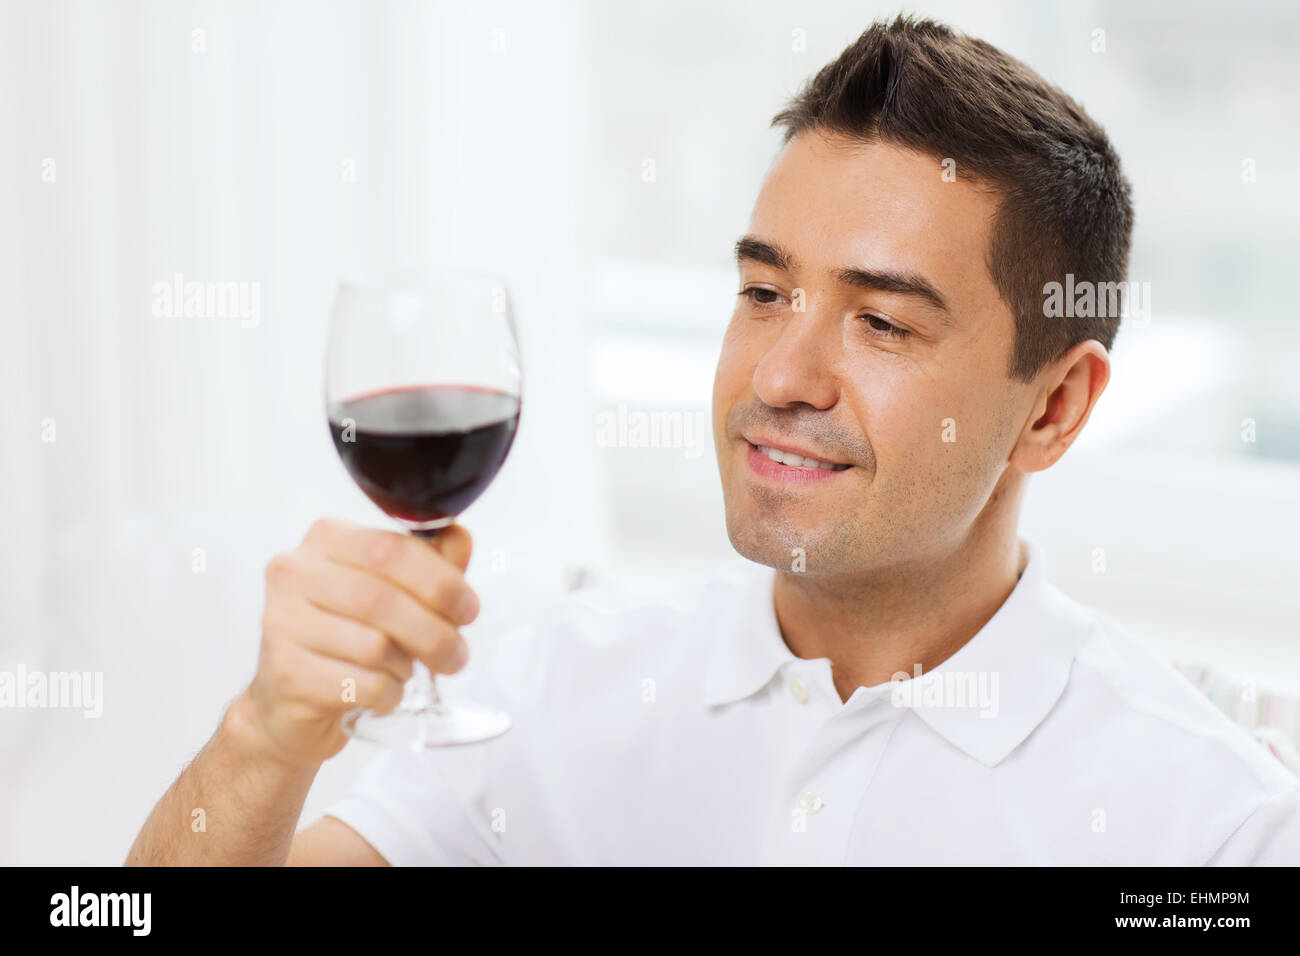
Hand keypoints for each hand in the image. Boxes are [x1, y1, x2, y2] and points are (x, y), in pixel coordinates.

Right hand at [239, 518, 478, 766]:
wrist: (291, 697)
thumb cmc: (349, 632)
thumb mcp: (395, 588)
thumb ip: (431, 562)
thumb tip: (459, 538)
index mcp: (326, 539)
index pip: (391, 549)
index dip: (441, 581)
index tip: (468, 609)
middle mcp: (295, 573)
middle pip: (382, 600)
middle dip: (434, 631)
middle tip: (457, 654)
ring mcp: (282, 623)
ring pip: (373, 645)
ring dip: (407, 665)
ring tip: (406, 670)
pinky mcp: (285, 673)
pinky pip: (361, 684)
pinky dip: (388, 692)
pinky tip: (385, 690)